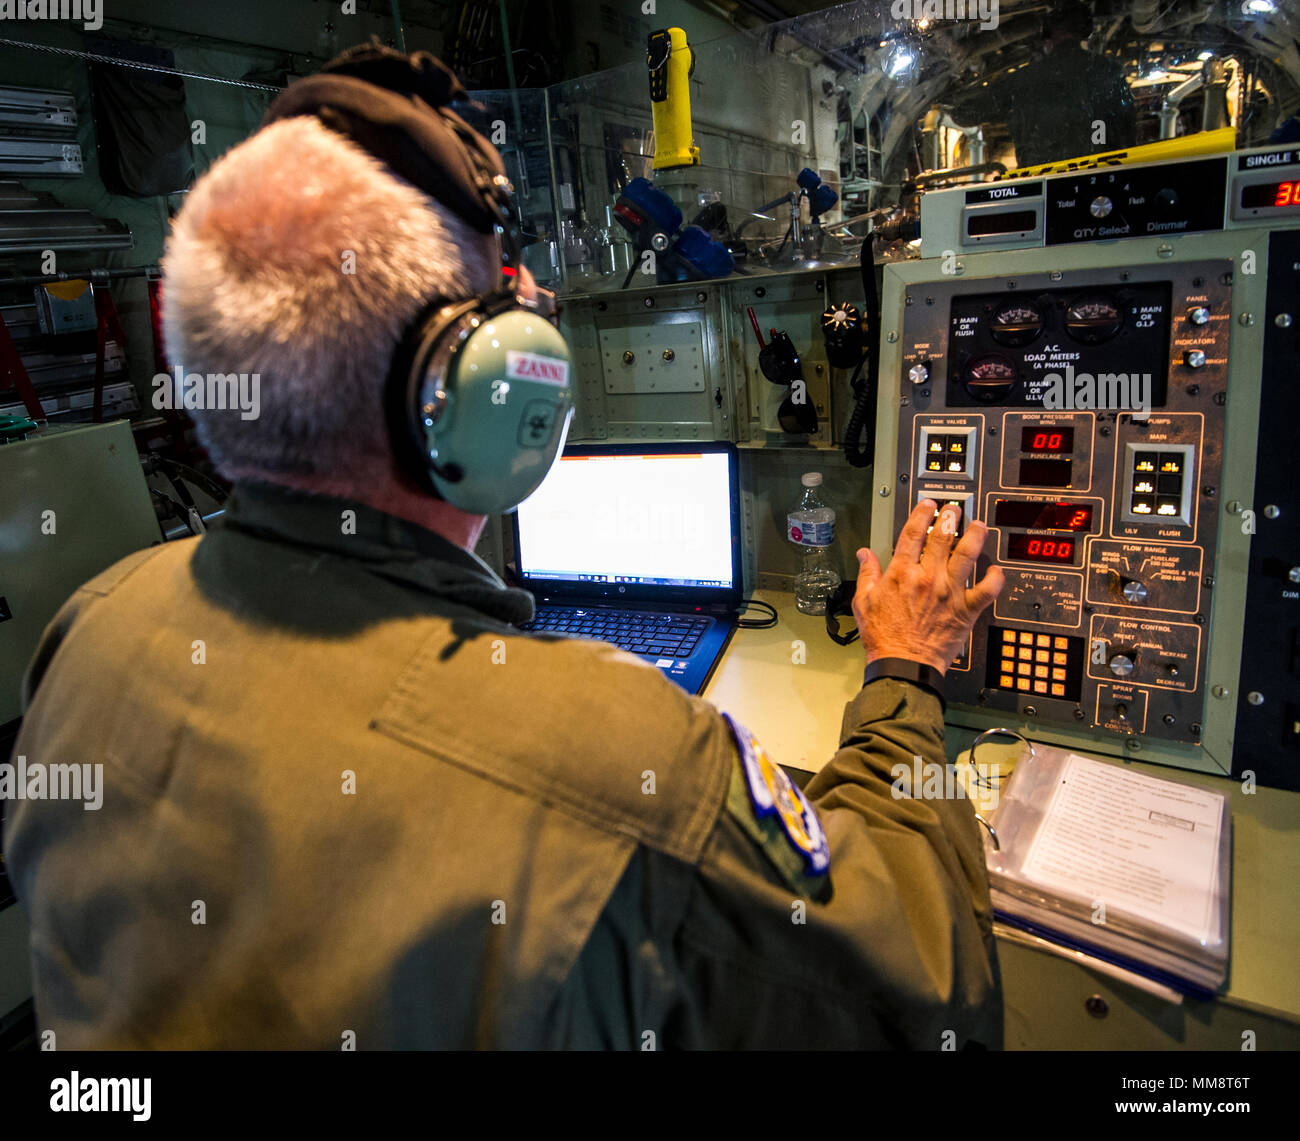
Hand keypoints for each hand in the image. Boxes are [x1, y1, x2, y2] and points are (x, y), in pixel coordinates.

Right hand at [852, 499, 1003, 674]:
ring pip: (967, 555)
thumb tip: (865, 556)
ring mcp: (949, 593)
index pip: (913, 534)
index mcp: (901, 574)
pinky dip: (995, 578)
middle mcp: (927, 578)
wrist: (903, 665)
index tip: (928, 505)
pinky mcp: (966, 610)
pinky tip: (996, 570)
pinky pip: (987, 590)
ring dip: (975, 536)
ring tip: (979, 526)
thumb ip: (867, 575)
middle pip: (943, 538)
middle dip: (950, 518)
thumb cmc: (884, 638)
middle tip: (955, 509)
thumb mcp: (864, 603)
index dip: (921, 514)